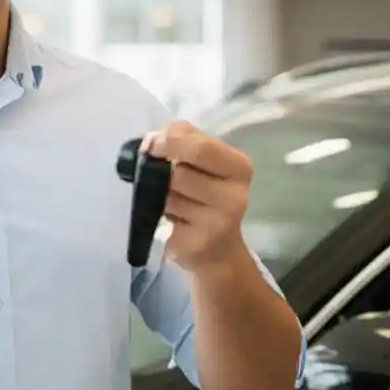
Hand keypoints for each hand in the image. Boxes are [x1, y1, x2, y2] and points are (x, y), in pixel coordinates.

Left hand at [141, 121, 252, 271]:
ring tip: (174, 201)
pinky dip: (158, 217)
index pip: (201, 147)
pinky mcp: (195, 244)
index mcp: (239, 167)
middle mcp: (235, 196)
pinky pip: (162, 220)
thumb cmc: (207, 195)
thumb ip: (181, 140)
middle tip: (159, 175)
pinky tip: (174, 221)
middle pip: (179, 173)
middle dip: (162, 172)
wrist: (218, 249)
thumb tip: (150, 141)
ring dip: (159, 195)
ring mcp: (217, 224)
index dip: (170, 142)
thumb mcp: (203, 161)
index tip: (153, 145)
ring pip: (167, 196)